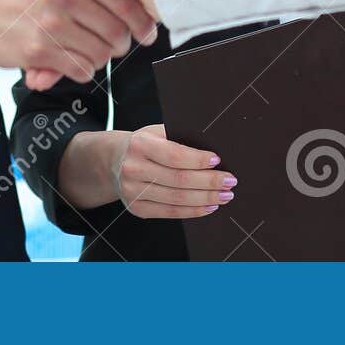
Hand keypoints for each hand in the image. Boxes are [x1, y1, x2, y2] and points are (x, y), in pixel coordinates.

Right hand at [0, 0, 155, 86]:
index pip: (126, 4)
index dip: (140, 22)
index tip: (142, 31)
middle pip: (117, 33)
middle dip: (120, 44)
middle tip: (114, 45)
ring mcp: (52, 24)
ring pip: (100, 54)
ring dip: (100, 59)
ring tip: (90, 52)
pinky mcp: (39, 50)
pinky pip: (81, 70)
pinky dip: (83, 71)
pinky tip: (73, 62)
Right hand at [110, 125, 234, 219]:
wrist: (114, 160)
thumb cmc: (144, 144)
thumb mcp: (156, 131)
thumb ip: (179, 136)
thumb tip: (212, 146)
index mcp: (140, 145)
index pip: (175, 155)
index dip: (198, 160)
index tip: (217, 160)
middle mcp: (134, 169)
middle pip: (179, 180)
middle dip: (209, 182)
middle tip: (229, 181)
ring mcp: (133, 191)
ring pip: (176, 199)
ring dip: (205, 198)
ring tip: (224, 195)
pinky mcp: (137, 208)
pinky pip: (170, 213)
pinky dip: (193, 211)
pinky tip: (208, 206)